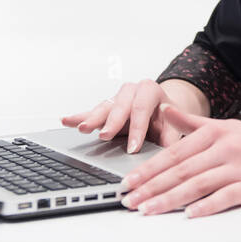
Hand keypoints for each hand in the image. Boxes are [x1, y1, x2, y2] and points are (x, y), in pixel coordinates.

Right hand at [61, 79, 193, 152]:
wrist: (163, 111)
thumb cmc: (168, 118)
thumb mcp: (175, 125)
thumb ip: (171, 135)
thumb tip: (169, 150)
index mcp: (150, 90)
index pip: (141, 108)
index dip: (137, 128)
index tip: (133, 148)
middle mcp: (131, 90)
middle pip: (119, 105)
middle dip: (111, 122)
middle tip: (105, 136)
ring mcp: (116, 98)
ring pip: (103, 107)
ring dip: (92, 119)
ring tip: (82, 128)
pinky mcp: (105, 108)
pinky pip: (90, 112)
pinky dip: (79, 117)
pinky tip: (66, 120)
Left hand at [118, 104, 240, 216]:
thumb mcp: (226, 127)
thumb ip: (192, 122)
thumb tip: (165, 110)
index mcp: (215, 133)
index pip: (174, 153)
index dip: (149, 168)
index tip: (130, 180)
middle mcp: (224, 149)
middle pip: (181, 170)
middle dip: (151, 187)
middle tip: (129, 199)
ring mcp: (238, 169)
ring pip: (197, 185)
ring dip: (169, 200)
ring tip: (148, 209)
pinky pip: (224, 198)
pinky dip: (206, 207)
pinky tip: (188, 214)